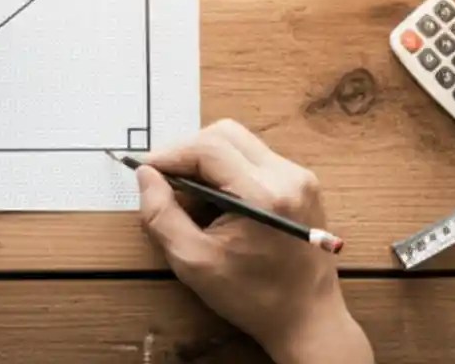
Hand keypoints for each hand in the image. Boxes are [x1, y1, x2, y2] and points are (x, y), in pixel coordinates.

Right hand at [136, 120, 372, 363]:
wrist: (309, 319)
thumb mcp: (194, 263)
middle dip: (188, 152)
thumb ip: (161, 216)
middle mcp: (287, 175)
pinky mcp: (302, 183)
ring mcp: (300, 176)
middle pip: (225, 134)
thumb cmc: (253, 298)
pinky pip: (255, 158)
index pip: (208, 147)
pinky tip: (218, 203)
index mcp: (264, 194)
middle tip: (166, 182)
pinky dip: (228, 171)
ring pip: (240, 143)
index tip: (145, 170)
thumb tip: (145, 175)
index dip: (171, 153)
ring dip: (208, 161)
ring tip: (193, 198)